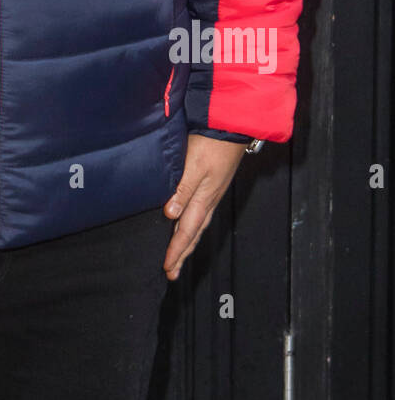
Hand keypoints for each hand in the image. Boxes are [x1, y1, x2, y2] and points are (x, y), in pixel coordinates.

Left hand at [162, 135, 246, 279]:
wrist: (231, 127)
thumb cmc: (213, 144)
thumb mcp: (194, 166)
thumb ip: (182, 190)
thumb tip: (171, 215)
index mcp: (204, 199)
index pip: (186, 231)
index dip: (176, 250)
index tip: (167, 267)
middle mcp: (209, 201)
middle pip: (194, 234)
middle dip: (182, 254)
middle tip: (172, 272)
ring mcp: (213, 194)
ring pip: (198, 226)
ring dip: (188, 243)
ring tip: (179, 257)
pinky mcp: (213, 186)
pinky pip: (202, 215)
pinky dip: (194, 228)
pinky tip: (189, 226)